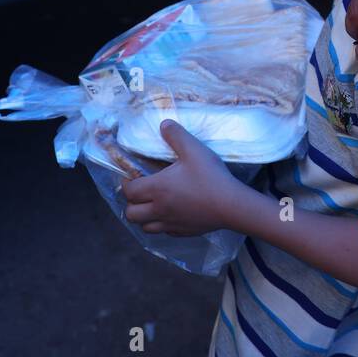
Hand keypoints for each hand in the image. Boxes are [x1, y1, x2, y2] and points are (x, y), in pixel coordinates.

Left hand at [121, 120, 238, 235]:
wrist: (232, 205)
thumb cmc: (211, 177)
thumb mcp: (194, 150)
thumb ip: (177, 135)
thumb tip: (163, 124)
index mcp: (157, 189)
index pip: (129, 191)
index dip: (126, 183)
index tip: (131, 175)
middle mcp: (159, 209)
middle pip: (131, 214)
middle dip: (131, 203)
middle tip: (141, 192)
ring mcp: (171, 223)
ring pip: (145, 227)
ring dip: (144, 217)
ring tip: (152, 205)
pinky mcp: (183, 232)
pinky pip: (164, 232)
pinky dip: (162, 224)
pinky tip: (172, 214)